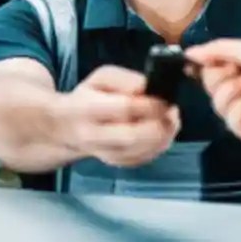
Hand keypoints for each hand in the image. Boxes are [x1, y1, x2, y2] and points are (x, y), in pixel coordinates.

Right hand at [54, 65, 180, 167]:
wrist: (68, 127)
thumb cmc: (89, 97)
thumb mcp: (101, 77)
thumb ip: (125, 79)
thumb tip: (147, 87)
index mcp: (86, 109)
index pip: (122, 109)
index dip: (149, 104)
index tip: (165, 98)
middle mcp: (93, 137)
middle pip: (132, 137)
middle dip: (159, 124)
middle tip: (172, 111)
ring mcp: (105, 154)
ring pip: (141, 151)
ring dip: (164, 135)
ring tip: (171, 119)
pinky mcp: (117, 163)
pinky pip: (144, 158)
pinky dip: (160, 145)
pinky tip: (163, 131)